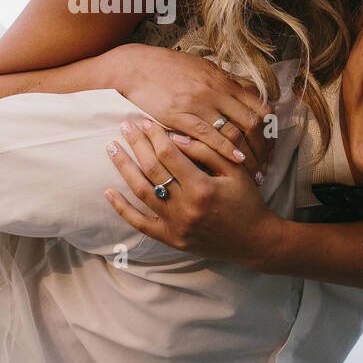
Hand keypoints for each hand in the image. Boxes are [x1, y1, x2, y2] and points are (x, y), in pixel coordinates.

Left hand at [104, 117, 285, 269]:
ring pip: (141, 191)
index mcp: (202, 188)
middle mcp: (185, 207)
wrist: (254, 241)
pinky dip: (122, 208)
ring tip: (111, 148)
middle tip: (124, 126)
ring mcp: (176, 226)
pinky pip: (140, 224)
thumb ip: (207, 152)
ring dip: (124, 167)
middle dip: (136, 144)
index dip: (154, 135)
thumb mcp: (235, 171)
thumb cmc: (246, 201)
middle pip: (151, 169)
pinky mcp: (171, 239)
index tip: (144, 121)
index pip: (169, 154)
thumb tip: (176, 137)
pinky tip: (108, 192)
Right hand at [105, 42, 274, 179]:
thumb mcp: (203, 68)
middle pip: (252, 122)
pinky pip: (209, 135)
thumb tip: (247, 91)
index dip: (270, 130)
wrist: (136, 66)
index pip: (260, 106)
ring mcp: (199, 103)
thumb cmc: (169, 68)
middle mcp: (216, 91)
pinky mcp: (180, 115)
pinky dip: (226, 150)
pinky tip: (236, 162)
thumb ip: (225, 81)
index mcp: (224, 80)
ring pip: (234, 131)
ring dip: (248, 155)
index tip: (271, 148)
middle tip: (265, 167)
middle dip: (263, 149)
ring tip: (254, 173)